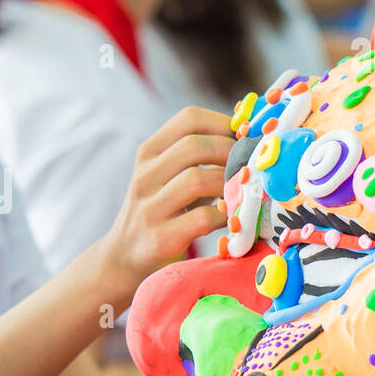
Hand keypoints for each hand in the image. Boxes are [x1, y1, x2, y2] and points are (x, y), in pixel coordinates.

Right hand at [100, 107, 232, 295]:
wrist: (124, 257)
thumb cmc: (160, 211)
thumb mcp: (167, 177)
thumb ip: (196, 157)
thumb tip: (247, 134)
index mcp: (149, 153)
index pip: (189, 118)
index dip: (224, 123)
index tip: (244, 138)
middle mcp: (145, 176)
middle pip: (195, 145)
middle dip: (231, 152)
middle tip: (250, 167)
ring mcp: (150, 207)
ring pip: (197, 179)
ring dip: (229, 184)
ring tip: (243, 192)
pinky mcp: (160, 238)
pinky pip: (202, 218)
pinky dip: (225, 216)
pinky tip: (232, 219)